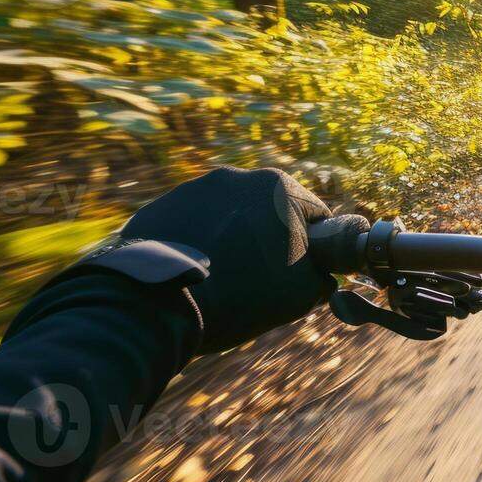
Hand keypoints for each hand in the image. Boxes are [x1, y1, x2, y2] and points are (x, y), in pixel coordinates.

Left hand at [121, 167, 361, 353]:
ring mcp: (195, 188)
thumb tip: (322, 277)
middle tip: (264, 281)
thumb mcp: (300, 294)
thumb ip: (322, 277)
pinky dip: (202, 245)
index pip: (318, 216)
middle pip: (273, 212)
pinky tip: (197, 275)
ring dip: (236, 241)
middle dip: (273, 242)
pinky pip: (196, 224)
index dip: (318, 249)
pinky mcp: (163, 206)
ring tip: (225, 279)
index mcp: (280, 188)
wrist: (159, 304)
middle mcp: (238, 176)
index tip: (304, 274)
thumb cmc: (242, 295)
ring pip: (233, 217)